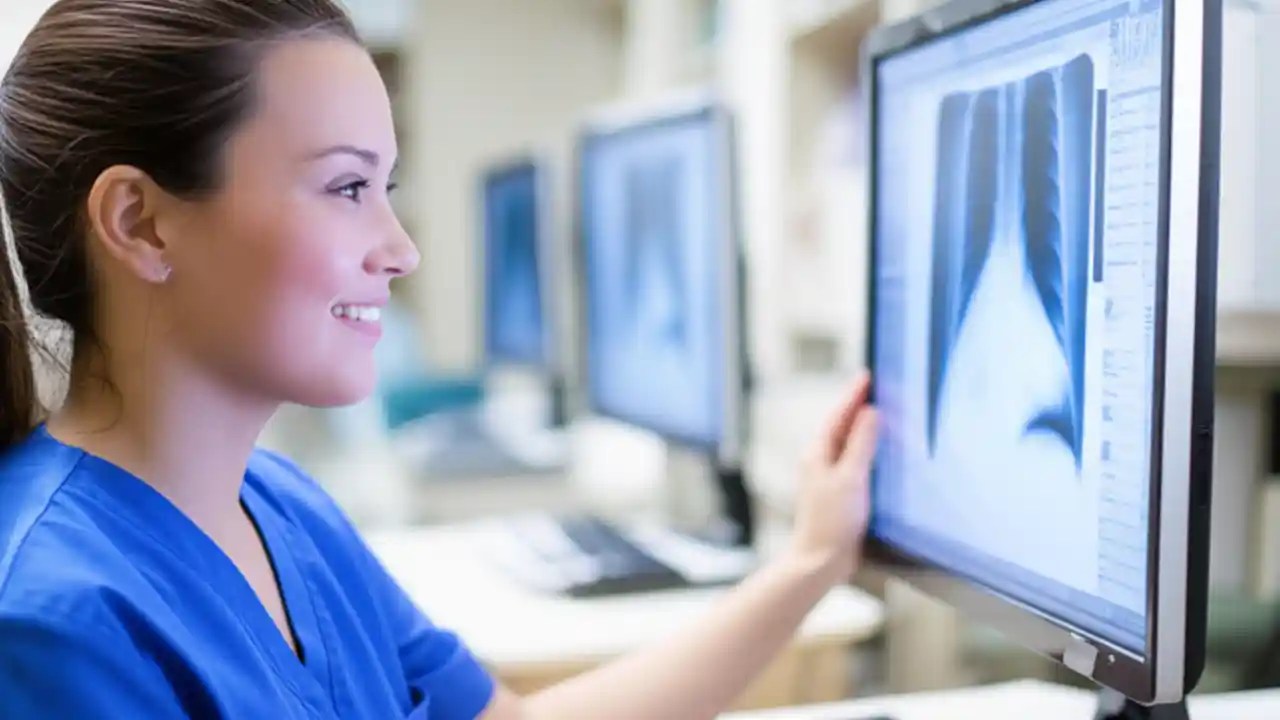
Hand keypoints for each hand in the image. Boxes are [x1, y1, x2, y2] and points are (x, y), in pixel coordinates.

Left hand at [788, 373, 878, 587]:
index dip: (853, 395)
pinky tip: (877, 453)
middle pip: (840, 426)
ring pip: (846, 443)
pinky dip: (865, 449)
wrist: (820, 561)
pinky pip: (853, 460)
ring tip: (878, 412)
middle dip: (857, 406)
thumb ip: (861, 444)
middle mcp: (819, 461)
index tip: (867, 376)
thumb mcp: (851, 478)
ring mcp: (827, 477)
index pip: (838, 415)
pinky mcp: (837, 492)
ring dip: (861, 427)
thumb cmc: (832, 522)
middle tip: (875, 387)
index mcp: (818, 453)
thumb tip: (870, 413)